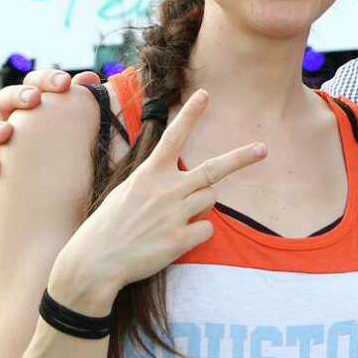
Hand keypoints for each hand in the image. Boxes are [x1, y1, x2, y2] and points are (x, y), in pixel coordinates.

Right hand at [0, 67, 97, 180]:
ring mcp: (4, 147)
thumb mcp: (90, 131)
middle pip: (6, 98)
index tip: (65, 83)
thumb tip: (89, 77)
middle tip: (34, 99)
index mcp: (38, 108)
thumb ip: (88, 103)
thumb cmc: (82, 157)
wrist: (73, 201)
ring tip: (7, 132)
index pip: (35, 83)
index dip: (46, 78)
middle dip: (18, 95)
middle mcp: (17, 122)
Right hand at [44, 90, 266, 313]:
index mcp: (149, 174)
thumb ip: (156, 181)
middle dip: (241, 158)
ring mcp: (175, 214)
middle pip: (213, 170)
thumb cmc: (109, 226)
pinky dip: (196, 234)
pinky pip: (207, 230)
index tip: (204, 94)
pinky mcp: (180, 240)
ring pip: (210, 200)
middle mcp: (166, 189)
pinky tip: (172, 240)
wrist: (94, 263)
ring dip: (199, 206)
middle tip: (262, 149)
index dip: (190, 114)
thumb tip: (183, 181)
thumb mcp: (126, 191)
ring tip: (171, 218)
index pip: (174, 137)